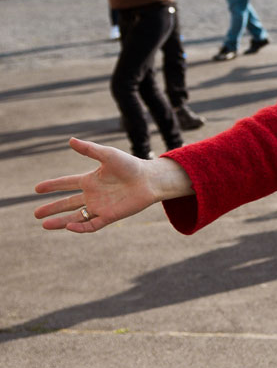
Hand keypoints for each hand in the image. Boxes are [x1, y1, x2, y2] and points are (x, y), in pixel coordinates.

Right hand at [34, 138, 162, 232]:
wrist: (150, 179)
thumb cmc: (130, 165)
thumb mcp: (108, 155)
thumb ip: (89, 149)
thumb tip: (70, 140)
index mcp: (91, 180)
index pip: (67, 184)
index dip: (52, 185)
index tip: (37, 188)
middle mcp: (93, 195)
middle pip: (68, 204)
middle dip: (52, 208)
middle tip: (35, 214)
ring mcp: (100, 206)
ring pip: (76, 217)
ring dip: (61, 221)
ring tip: (44, 225)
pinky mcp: (110, 216)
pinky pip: (91, 225)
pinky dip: (80, 227)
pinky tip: (69, 226)